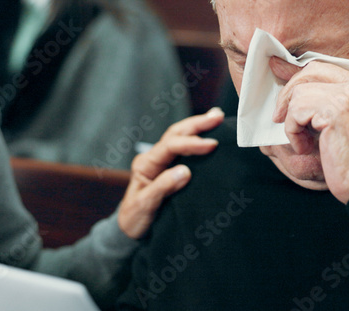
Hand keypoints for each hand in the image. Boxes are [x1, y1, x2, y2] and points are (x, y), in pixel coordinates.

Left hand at [117, 108, 222, 238]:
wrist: (131, 229)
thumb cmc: (135, 218)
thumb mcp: (145, 205)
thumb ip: (162, 187)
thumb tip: (185, 171)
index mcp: (146, 164)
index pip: (170, 146)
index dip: (191, 143)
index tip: (212, 146)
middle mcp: (154, 158)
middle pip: (175, 134)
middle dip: (197, 124)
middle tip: (217, 117)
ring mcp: (162, 162)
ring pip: (180, 137)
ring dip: (198, 127)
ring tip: (217, 117)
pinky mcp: (170, 168)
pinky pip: (185, 149)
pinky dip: (198, 139)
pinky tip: (210, 134)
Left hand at [270, 58, 348, 203]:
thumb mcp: (347, 124)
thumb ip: (326, 100)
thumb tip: (282, 70)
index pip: (326, 69)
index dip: (299, 76)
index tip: (280, 83)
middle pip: (312, 71)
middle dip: (289, 92)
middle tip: (279, 117)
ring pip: (301, 92)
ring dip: (294, 120)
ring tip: (303, 143)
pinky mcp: (337, 110)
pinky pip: (297, 110)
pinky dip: (293, 132)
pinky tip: (305, 149)